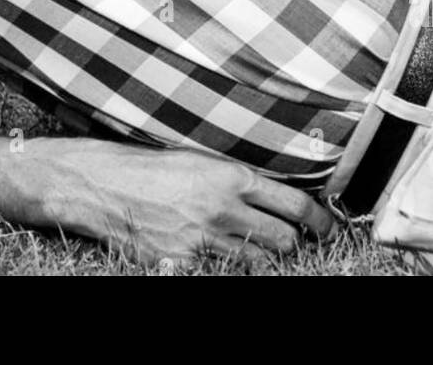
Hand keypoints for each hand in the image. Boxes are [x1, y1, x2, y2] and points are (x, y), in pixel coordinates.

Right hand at [51, 143, 337, 269]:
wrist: (105, 185)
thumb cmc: (151, 167)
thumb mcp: (201, 160)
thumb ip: (237, 177)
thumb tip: (274, 194)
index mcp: (231, 177)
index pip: (295, 205)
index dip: (320, 221)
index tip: (327, 228)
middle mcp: (223, 209)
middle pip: (284, 241)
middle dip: (294, 244)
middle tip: (294, 243)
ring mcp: (203, 241)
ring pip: (258, 263)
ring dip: (263, 259)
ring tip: (257, 249)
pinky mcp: (182, 264)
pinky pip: (218, 273)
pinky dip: (221, 268)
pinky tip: (213, 254)